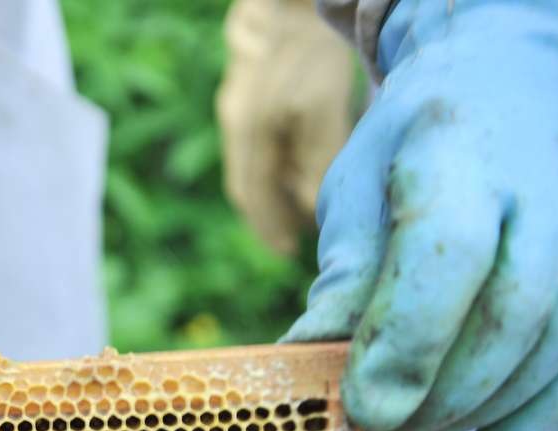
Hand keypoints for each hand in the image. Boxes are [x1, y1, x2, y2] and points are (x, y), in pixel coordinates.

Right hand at [216, 0, 356, 254]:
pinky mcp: (250, 83)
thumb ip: (317, 160)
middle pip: (248, 181)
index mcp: (248, 136)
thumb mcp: (321, 109)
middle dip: (270, 211)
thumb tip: (314, 206)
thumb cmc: (308, 51)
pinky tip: (297, 153)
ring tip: (300, 197)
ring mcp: (239, 100)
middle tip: (294, 233)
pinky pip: (259, 135)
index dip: (269, 227)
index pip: (253, 196)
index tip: (288, 252)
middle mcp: (236, 122)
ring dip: (275, 183)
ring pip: (254, 158)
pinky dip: (277, 156)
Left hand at [283, 0, 557, 430]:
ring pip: (549, 344)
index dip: (407, 341)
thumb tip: (300, 364)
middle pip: (507, 312)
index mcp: (461, 151)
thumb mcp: (357, 194)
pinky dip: (533, 422)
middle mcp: (545, 187)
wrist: (506, 86)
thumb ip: (344, 278)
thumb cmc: (411, 156)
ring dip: (474, 413)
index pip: (448, 253)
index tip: (362, 408)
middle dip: (434, 395)